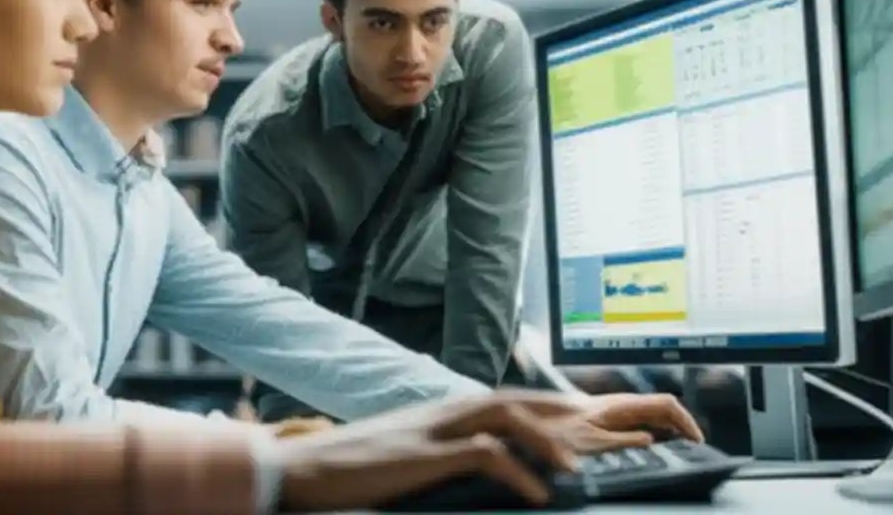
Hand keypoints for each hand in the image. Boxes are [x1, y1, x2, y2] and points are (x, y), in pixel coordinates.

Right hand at [273, 391, 582, 511]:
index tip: (569, 415)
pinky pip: (483, 455)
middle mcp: (438, 412)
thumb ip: (431, 452)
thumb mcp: (398, 453)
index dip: (536, 404)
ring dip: (545, 439)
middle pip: (508, 398)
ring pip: (503, 417)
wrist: (302, 469)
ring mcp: (430, 431)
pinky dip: (517, 472)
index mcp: (434, 412)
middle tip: (590, 428)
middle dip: (553, 410)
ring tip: (572, 468)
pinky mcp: (422, 456)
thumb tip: (462, 464)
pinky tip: (536, 495)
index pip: (495, 397)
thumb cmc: (347, 468)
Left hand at [544, 392, 705, 452]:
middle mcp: (623, 403)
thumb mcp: (593, 441)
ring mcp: (619, 408)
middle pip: (663, 407)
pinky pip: (643, 419)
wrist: (540, 420)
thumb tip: (651, 439)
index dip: (685, 419)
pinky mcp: (613, 416)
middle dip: (683, 424)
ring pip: (655, 412)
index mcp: (622, 405)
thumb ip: (623, 440)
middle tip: (695, 446)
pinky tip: (658, 443)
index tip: (696, 439)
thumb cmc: (561, 429)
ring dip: (672, 427)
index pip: (666, 403)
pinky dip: (658, 429)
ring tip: (683, 446)